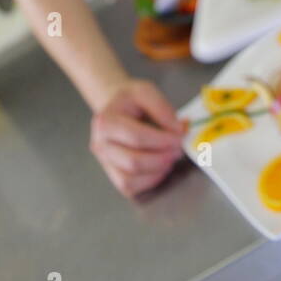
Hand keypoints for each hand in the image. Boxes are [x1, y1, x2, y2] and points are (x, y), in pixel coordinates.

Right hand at [90, 79, 185, 197]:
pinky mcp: (112, 175)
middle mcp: (99, 145)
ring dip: (156, 172)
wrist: (116, 107)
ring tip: (170, 157)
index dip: (162, 140)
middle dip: (161, 158)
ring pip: (129, 180)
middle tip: (178, 149)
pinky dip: (149, 181)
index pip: (136, 137)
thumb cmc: (130, 101)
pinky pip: (130, 188)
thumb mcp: (145, 92)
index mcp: (105, 122)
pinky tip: (161, 167)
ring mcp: (104, 163)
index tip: (180, 137)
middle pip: (133, 162)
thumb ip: (162, 108)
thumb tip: (178, 130)